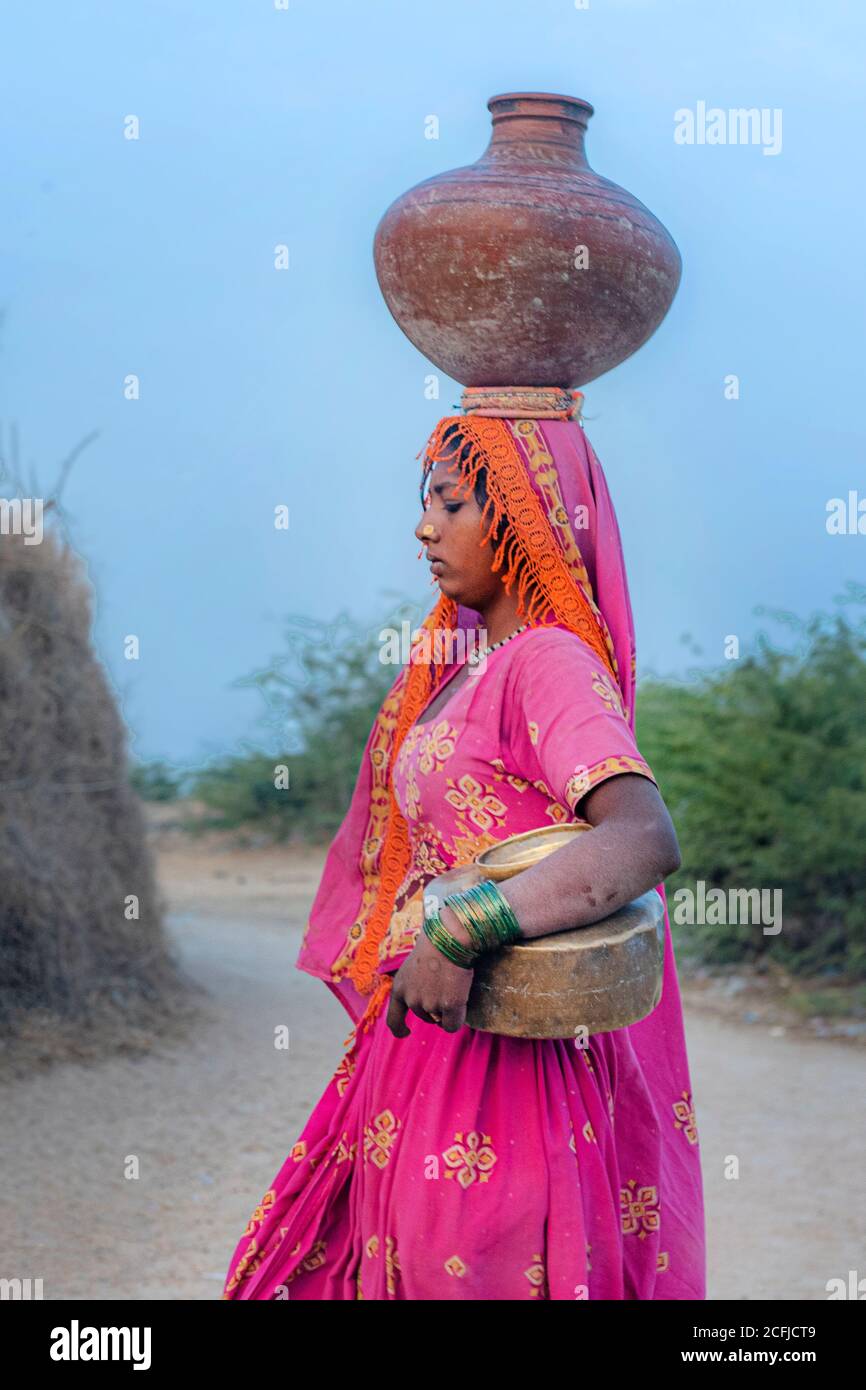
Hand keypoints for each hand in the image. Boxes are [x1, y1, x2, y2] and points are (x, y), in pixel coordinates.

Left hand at [386, 904, 474, 1037]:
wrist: (449, 936)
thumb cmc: (434, 945)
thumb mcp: (413, 966)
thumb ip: (414, 985)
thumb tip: (423, 1002)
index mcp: (399, 988)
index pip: (393, 1020)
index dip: (400, 1028)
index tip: (406, 1031)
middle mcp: (411, 999)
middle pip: (424, 1017)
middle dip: (435, 1009)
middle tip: (445, 987)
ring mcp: (430, 1004)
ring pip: (441, 1020)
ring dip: (447, 1009)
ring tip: (453, 985)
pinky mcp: (449, 1005)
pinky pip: (452, 1024)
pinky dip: (457, 1018)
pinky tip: (461, 1004)